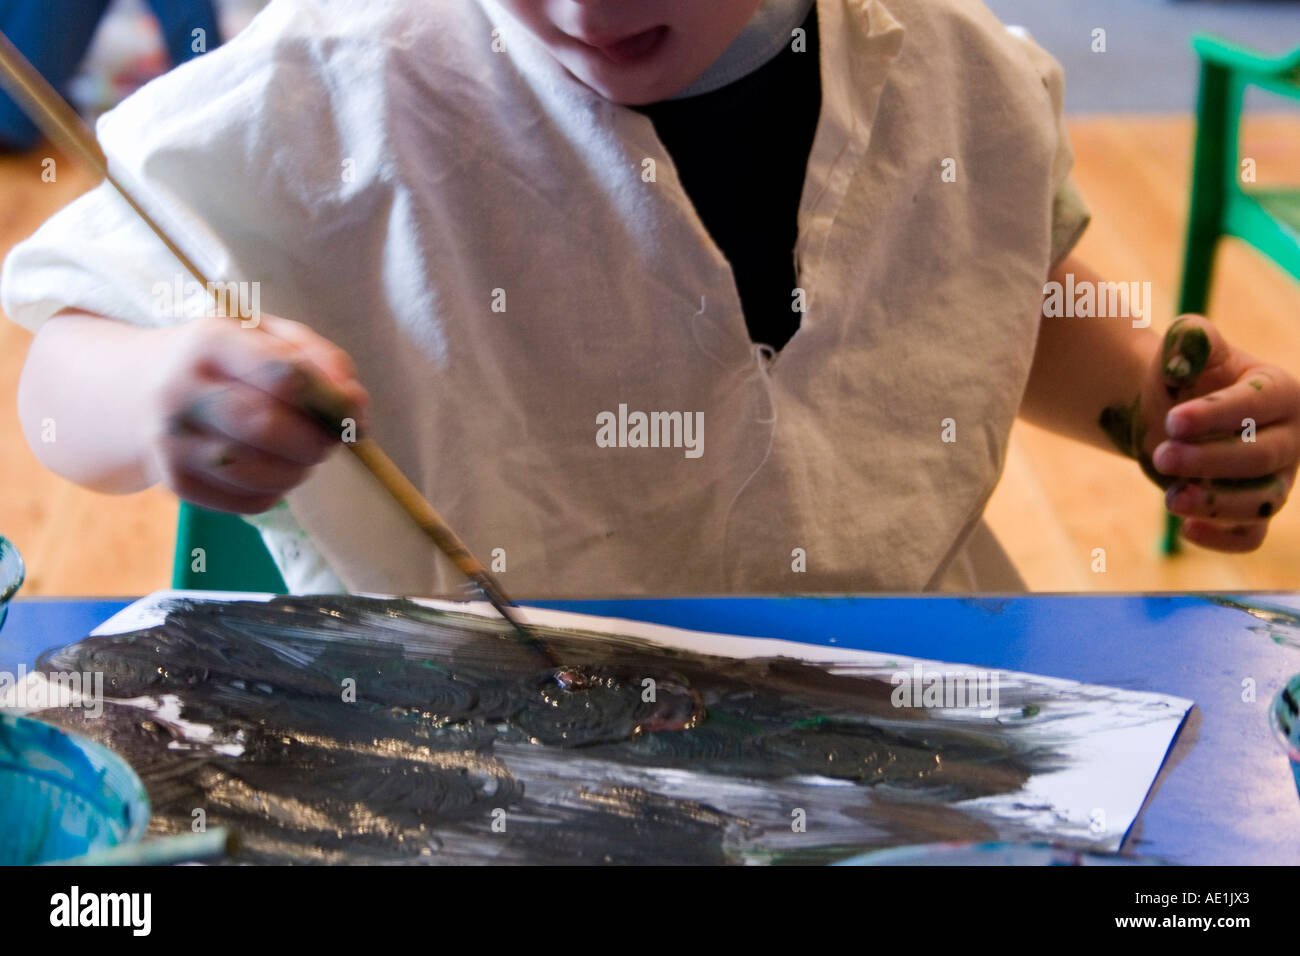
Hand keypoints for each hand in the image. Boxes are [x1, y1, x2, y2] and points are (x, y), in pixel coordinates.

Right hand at [141, 314, 368, 513]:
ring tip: (301, 453)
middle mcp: (179, 392)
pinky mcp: (177, 484)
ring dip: (301, 469)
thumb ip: (322, 361)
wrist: (143, 390)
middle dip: (316, 440)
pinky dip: (278, 491)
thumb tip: (354, 405)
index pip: (283, 372)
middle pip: (268, 426)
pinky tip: (272, 468)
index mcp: (209, 342)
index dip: (330, 397)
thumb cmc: (227, 360)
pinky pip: (250, 501)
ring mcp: (172, 443)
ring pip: (261, 472)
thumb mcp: (271, 336)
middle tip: (328, 439)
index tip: (352, 410)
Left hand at [1114, 315, 1298, 551]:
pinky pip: (1250, 537)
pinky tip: (1184, 529)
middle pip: (1262, 457)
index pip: (1259, 405)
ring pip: (1262, 502)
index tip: (1173, 421)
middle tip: (1162, 456)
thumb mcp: (1183, 348)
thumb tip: (1184, 356)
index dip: (1217, 414)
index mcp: (1281, 391)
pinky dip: (1223, 539)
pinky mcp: (1251, 512)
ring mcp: (1275, 479)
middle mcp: (1289, 438)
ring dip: (1217, 504)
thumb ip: (1188, 341)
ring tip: (1170, 498)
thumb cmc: (1182, 378)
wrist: (1166, 415)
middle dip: (1211, 460)